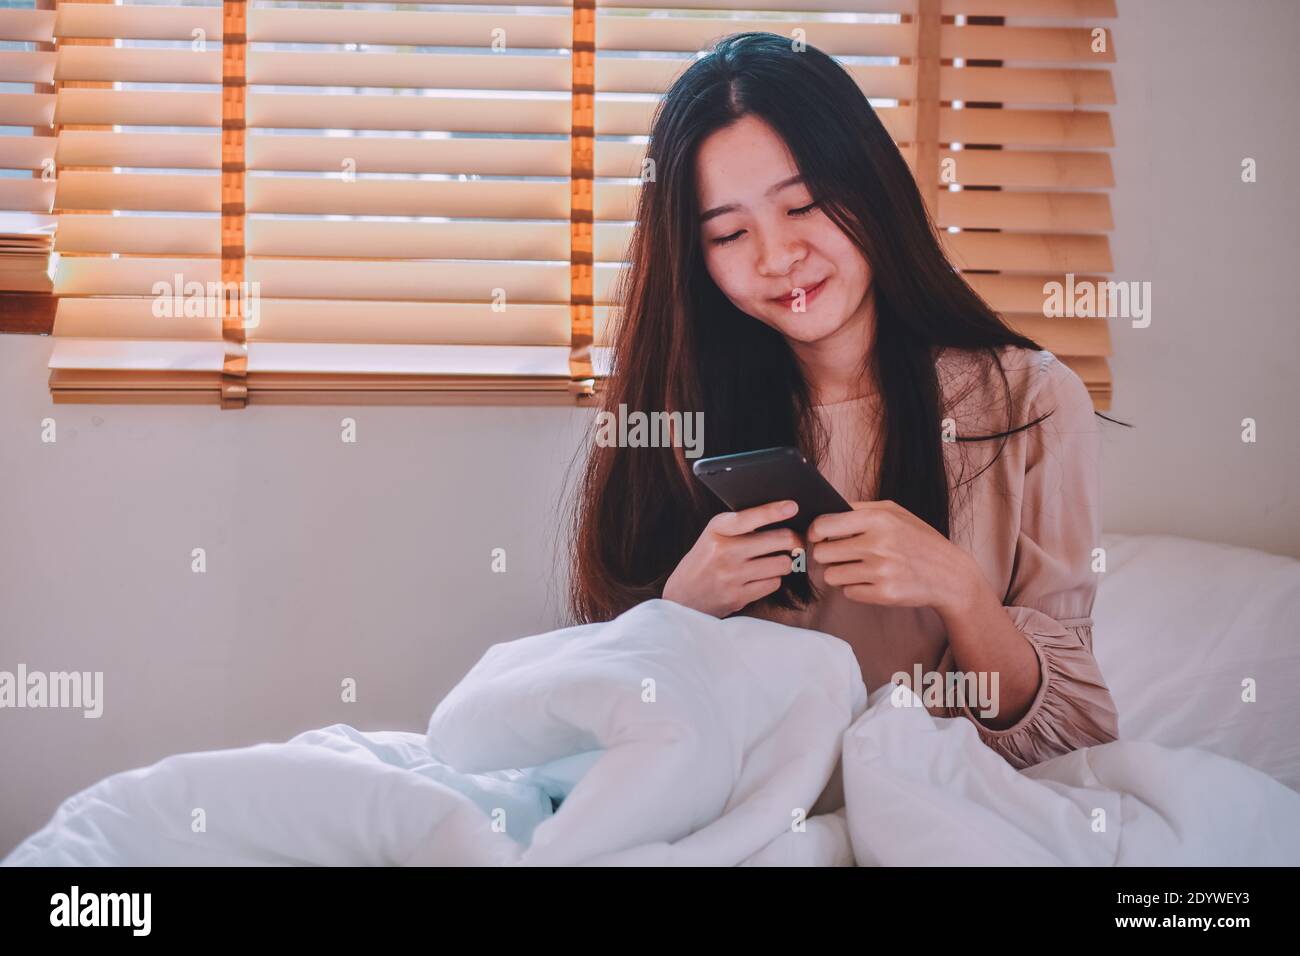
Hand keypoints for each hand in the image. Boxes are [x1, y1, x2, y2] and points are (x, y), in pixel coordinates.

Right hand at [663, 499, 804, 617]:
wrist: (682, 597)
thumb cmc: (705, 560)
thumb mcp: (713, 535)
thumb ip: (740, 526)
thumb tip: (781, 519)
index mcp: (717, 530)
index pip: (749, 517)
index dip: (773, 511)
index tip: (792, 507)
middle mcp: (724, 551)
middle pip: (779, 540)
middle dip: (794, 539)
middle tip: (796, 540)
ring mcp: (732, 576)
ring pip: (782, 563)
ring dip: (785, 562)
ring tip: (777, 560)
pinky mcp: (739, 596)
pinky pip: (774, 583)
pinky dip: (774, 579)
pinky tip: (763, 576)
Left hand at [806, 500, 978, 617]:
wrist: (950, 574)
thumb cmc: (918, 539)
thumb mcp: (895, 513)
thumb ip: (859, 509)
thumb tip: (823, 512)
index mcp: (878, 520)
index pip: (823, 525)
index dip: (815, 532)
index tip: (818, 536)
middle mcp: (878, 544)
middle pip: (822, 553)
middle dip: (828, 555)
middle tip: (841, 554)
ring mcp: (880, 571)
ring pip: (831, 575)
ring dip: (840, 573)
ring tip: (860, 567)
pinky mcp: (883, 594)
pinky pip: (848, 592)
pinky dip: (856, 588)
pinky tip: (872, 581)